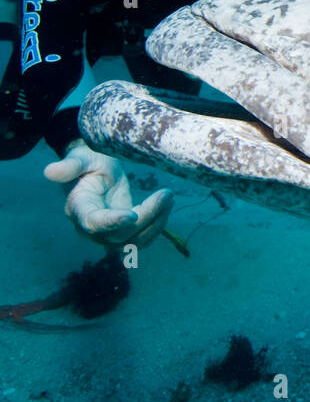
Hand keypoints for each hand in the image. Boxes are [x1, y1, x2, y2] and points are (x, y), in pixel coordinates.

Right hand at [44, 140, 173, 248]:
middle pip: (121, 235)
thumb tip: (49, 171)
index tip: (132, 214)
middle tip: (166, 194)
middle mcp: (92, 229)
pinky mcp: (123, 235)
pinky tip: (166, 205)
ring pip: (135, 242)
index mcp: (80, 209)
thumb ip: (69, 166)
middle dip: (147, 217)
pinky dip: (158, 226)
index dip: (113, 222)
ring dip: (157, 223)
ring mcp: (108, 235)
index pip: (95, 223)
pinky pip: (143, 239)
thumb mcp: (80, 158)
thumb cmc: (87, 163)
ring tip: (169, 197)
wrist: (94, 172)